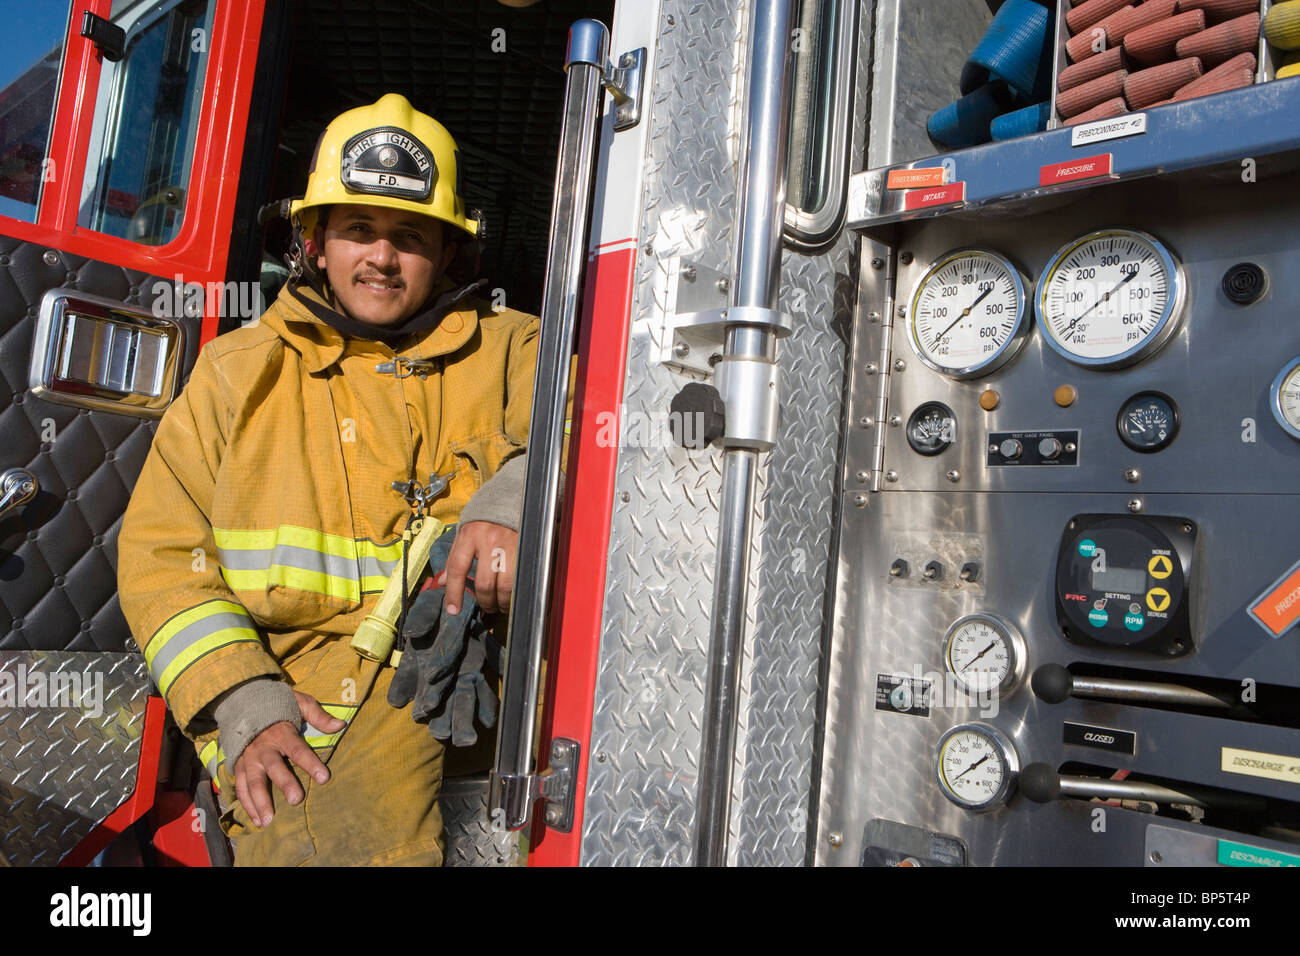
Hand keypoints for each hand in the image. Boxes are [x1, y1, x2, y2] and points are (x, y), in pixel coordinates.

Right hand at [233, 691, 345, 827]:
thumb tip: (341, 724)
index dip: (311, 763)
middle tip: (297, 800)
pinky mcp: (239, 766)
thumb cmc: (278, 706)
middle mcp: (263, 747)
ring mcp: (249, 758)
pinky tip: (257, 821)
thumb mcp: (300, 703)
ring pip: (252, 782)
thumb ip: (319, 715)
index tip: (324, 778)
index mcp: (281, 732)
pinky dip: (247, 805)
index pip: (297, 749)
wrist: (243, 701)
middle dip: (285, 784)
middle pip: (274, 768)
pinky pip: (240, 787)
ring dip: (259, 802)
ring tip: (268, 822)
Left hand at [438, 520, 517, 615]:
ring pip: (506, 585)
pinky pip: (522, 579)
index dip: (454, 593)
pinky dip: (517, 593)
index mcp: (470, 535)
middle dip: (485, 601)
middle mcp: (490, 540)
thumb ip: (454, 557)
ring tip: (501, 605)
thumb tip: (442, 582)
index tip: (453, 610)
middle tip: (487, 607)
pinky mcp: (526, 547)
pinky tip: (513, 596)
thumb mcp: (465, 532)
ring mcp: (511, 544)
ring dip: (502, 602)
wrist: (511, 499)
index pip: (458, 568)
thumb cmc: (486, 519)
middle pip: (484, 583)